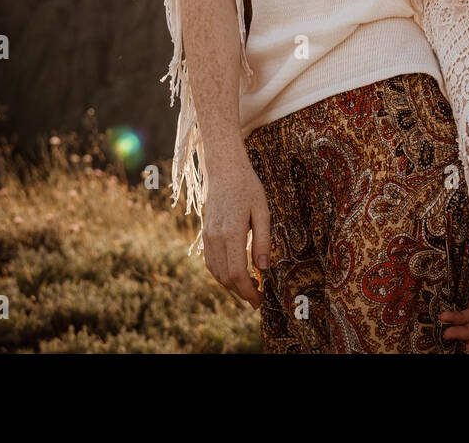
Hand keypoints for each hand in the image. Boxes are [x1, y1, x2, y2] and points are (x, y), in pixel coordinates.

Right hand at [201, 157, 270, 309]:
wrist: (224, 169)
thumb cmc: (248, 187)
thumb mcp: (263, 211)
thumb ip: (263, 240)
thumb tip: (264, 268)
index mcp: (232, 232)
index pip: (236, 273)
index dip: (247, 291)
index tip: (259, 300)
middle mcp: (216, 237)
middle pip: (225, 277)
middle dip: (241, 292)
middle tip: (258, 298)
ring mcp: (208, 236)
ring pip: (215, 272)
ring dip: (230, 285)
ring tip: (248, 289)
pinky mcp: (205, 233)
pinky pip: (210, 261)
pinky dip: (221, 273)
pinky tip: (234, 274)